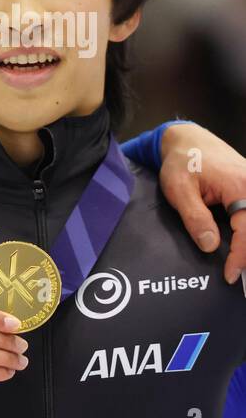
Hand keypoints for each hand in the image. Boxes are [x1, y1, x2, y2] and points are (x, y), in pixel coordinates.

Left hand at [158, 124, 245, 283]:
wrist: (188, 140)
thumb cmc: (181, 162)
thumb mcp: (179, 190)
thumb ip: (195, 217)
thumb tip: (210, 246)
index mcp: (241, 187)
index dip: (241, 256)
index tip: (230, 276)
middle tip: (240, 278)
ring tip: (240, 267)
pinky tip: (242, 249)